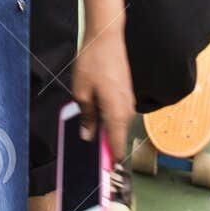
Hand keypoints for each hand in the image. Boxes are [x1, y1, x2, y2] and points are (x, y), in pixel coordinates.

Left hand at [72, 27, 134, 159]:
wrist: (106, 37)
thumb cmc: (93, 62)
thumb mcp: (81, 91)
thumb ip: (86, 116)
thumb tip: (88, 136)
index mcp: (117, 114)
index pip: (117, 147)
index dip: (109, 162)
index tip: (100, 173)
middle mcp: (127, 111)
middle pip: (117, 139)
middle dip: (103, 148)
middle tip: (87, 157)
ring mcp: (128, 102)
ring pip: (116, 126)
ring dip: (104, 132)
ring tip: (86, 135)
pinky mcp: (125, 94)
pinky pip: (116, 114)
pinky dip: (106, 120)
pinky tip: (92, 116)